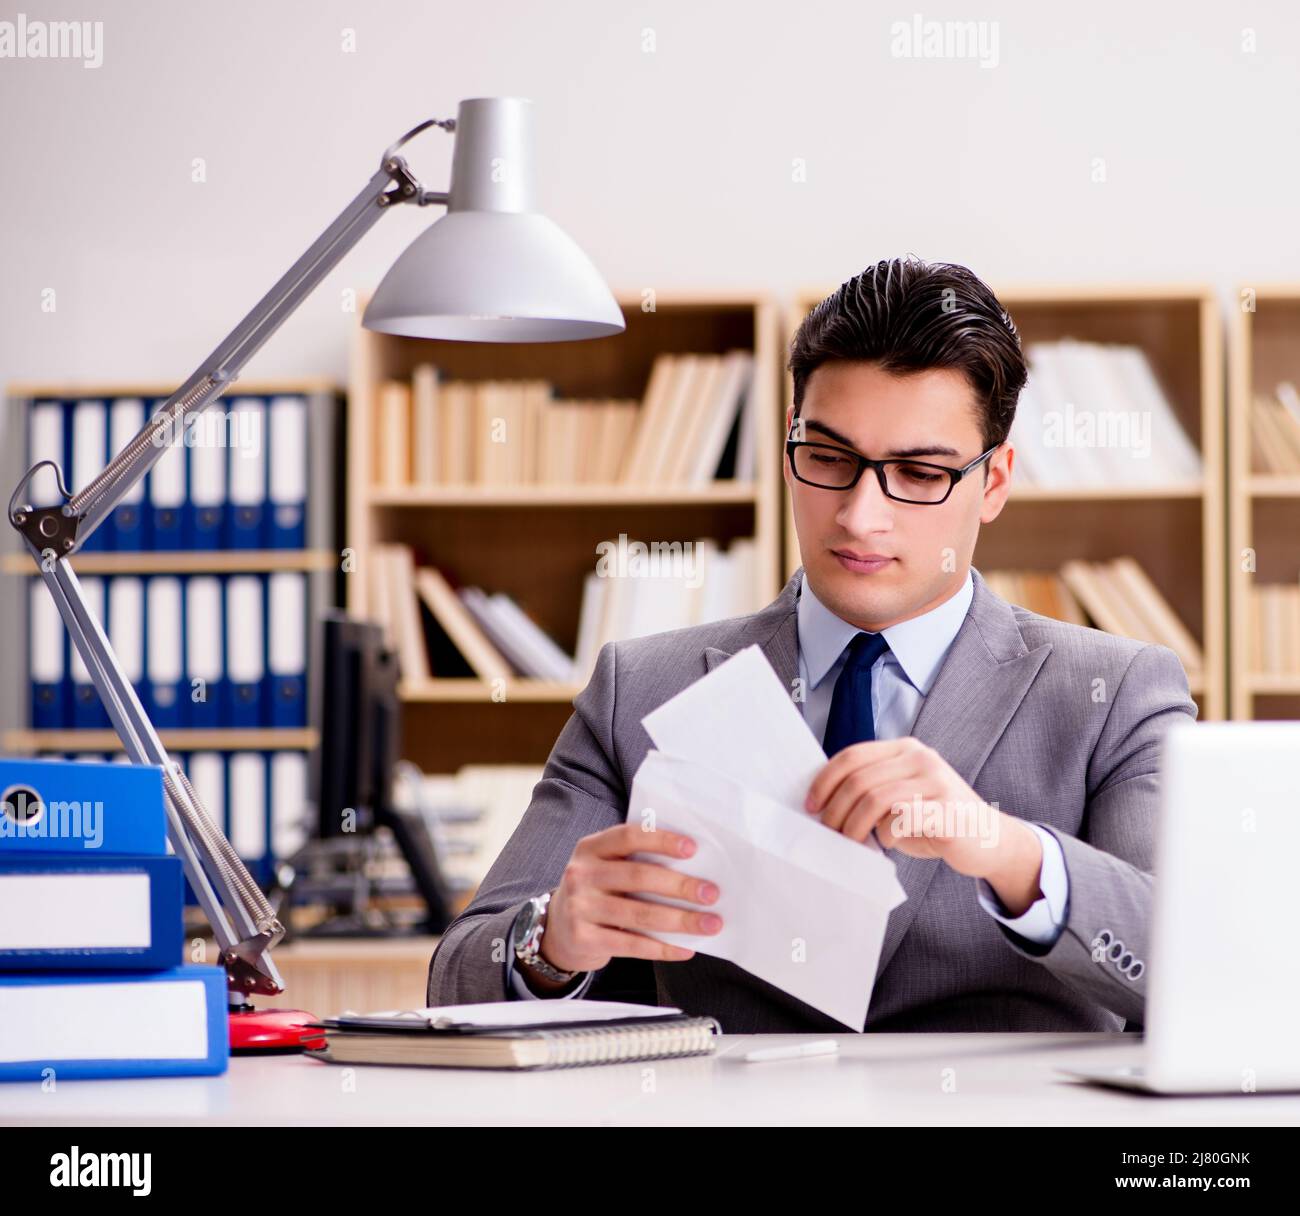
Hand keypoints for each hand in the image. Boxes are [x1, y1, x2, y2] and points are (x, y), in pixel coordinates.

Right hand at [538, 822, 723, 973]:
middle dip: (680, 886)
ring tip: (710, 924)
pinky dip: (662, 948)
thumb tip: (692, 869)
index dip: (661, 841)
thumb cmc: (596, 891)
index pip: (628, 837)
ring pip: (639, 914)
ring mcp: (580, 907)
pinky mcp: (584, 938)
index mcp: (590, 848)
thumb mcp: (604, 867)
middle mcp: (581, 874)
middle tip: (710, 893)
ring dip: (680, 920)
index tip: (692, 849)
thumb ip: (635, 861)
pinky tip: (685, 949)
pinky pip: (632, 944)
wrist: (556, 930)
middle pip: (639, 877)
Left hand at [804, 737, 1027, 884]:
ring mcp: (935, 781)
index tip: (811, 804)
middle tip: (829, 831)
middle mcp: (920, 758)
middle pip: (858, 779)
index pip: (852, 755)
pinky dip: (885, 834)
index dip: (825, 780)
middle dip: (835, 809)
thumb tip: (823, 805)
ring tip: (851, 841)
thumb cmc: (934, 821)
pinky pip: (901, 818)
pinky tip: (886, 843)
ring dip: (854, 825)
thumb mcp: (900, 797)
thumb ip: (871, 791)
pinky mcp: (946, 808)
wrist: (988, 839)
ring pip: (874, 798)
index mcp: (904, 749)